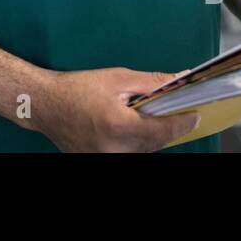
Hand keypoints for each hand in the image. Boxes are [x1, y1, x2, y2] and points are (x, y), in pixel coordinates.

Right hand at [33, 68, 200, 152]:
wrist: (44, 104)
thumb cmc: (77, 87)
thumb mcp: (116, 79)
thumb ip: (150, 82)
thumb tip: (179, 80)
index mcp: (119, 125)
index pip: (163, 130)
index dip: (183, 123)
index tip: (196, 115)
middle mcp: (114, 148)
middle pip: (155, 143)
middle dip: (168, 128)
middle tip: (177, 112)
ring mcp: (106, 158)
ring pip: (143, 151)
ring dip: (152, 136)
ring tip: (149, 118)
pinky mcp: (99, 161)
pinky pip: (128, 154)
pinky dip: (136, 142)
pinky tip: (131, 127)